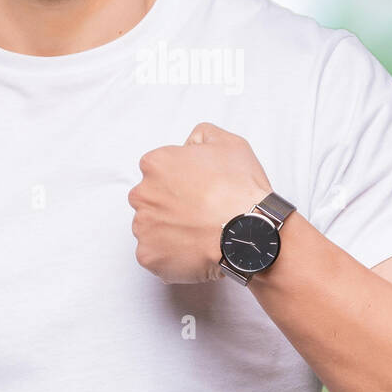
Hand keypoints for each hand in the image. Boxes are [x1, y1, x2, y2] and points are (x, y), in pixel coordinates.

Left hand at [128, 122, 271, 283]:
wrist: (249, 232)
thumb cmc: (240, 189)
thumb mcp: (228, 143)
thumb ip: (201, 136)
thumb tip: (189, 145)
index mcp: (156, 164)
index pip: (157, 169)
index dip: (179, 179)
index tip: (197, 189)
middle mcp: (143, 194)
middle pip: (149, 198)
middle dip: (169, 204)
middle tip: (198, 212)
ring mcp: (143, 227)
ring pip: (150, 227)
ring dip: (168, 230)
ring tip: (198, 233)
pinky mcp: (148, 255)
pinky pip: (153, 255)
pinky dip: (169, 255)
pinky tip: (193, 250)